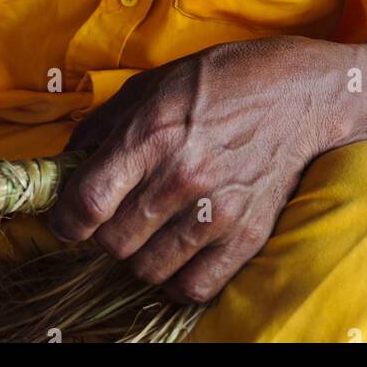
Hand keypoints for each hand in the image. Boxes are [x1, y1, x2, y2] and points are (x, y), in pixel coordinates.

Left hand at [48, 36, 340, 304]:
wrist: (300, 93)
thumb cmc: (222, 80)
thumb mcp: (154, 83)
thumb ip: (104, 125)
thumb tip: (66, 163)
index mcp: (152, 133)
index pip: (87, 203)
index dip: (65, 219)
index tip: (68, 218)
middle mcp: (181, 176)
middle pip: (113, 242)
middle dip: (105, 232)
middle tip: (118, 215)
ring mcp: (216, 210)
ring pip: (147, 268)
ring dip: (140, 255)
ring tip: (150, 230)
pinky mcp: (247, 234)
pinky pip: (194, 286)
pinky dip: (177, 279)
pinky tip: (177, 254)